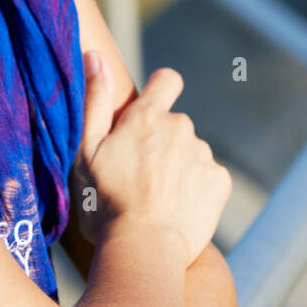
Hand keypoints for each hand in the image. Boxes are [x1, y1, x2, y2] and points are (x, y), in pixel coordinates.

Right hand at [72, 50, 232, 266]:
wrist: (143, 250)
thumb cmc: (105, 204)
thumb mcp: (86, 151)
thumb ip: (94, 101)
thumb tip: (95, 57)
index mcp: (147, 117)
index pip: (166, 80)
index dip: (159, 90)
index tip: (148, 111)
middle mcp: (181, 128)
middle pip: (174, 125)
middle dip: (161, 142)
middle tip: (138, 176)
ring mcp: (204, 155)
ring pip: (190, 152)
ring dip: (177, 167)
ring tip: (155, 199)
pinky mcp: (220, 182)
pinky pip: (207, 176)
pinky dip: (195, 188)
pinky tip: (175, 209)